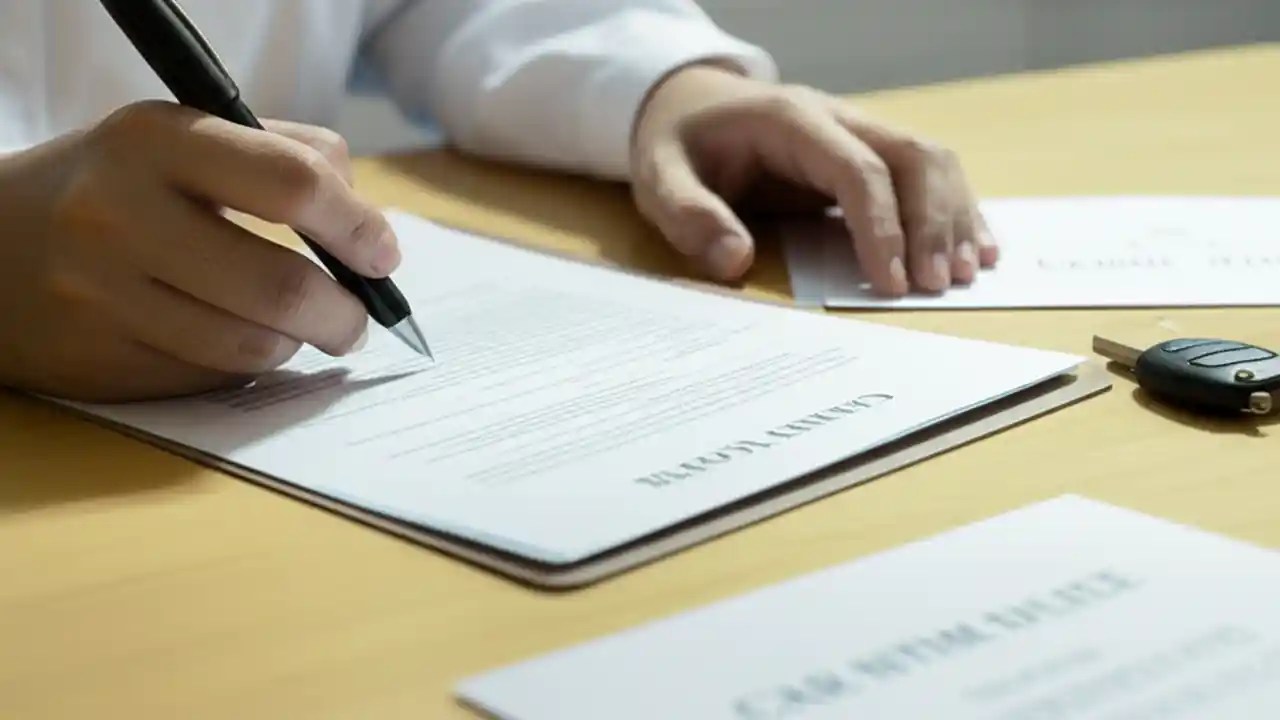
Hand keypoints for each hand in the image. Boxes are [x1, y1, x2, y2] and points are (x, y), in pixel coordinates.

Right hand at [0, 101, 398, 401]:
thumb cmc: (122, 185)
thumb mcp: (187, 138)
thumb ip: (285, 156)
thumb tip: (367, 223)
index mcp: (155, 141)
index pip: (292, 183)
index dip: (357, 226)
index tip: (382, 254)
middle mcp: (119, 216)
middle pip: (279, 285)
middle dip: (343, 312)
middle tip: (357, 317)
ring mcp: (101, 296)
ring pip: (251, 345)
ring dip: (295, 343)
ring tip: (297, 327)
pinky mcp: (97, 361)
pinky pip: (210, 378)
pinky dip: (244, 365)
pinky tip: (235, 340)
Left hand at [630, 65, 997, 293]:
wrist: (688, 106)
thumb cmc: (678, 145)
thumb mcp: (660, 178)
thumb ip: (690, 217)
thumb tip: (735, 261)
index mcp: (791, 122)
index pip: (857, 169)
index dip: (882, 226)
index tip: (891, 283)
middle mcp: (837, 118)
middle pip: (912, 157)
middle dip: (934, 222)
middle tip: (940, 284)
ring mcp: (858, 131)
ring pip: (930, 161)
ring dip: (954, 217)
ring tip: (966, 274)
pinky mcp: (867, 152)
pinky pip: (925, 173)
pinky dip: (954, 210)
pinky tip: (975, 248)